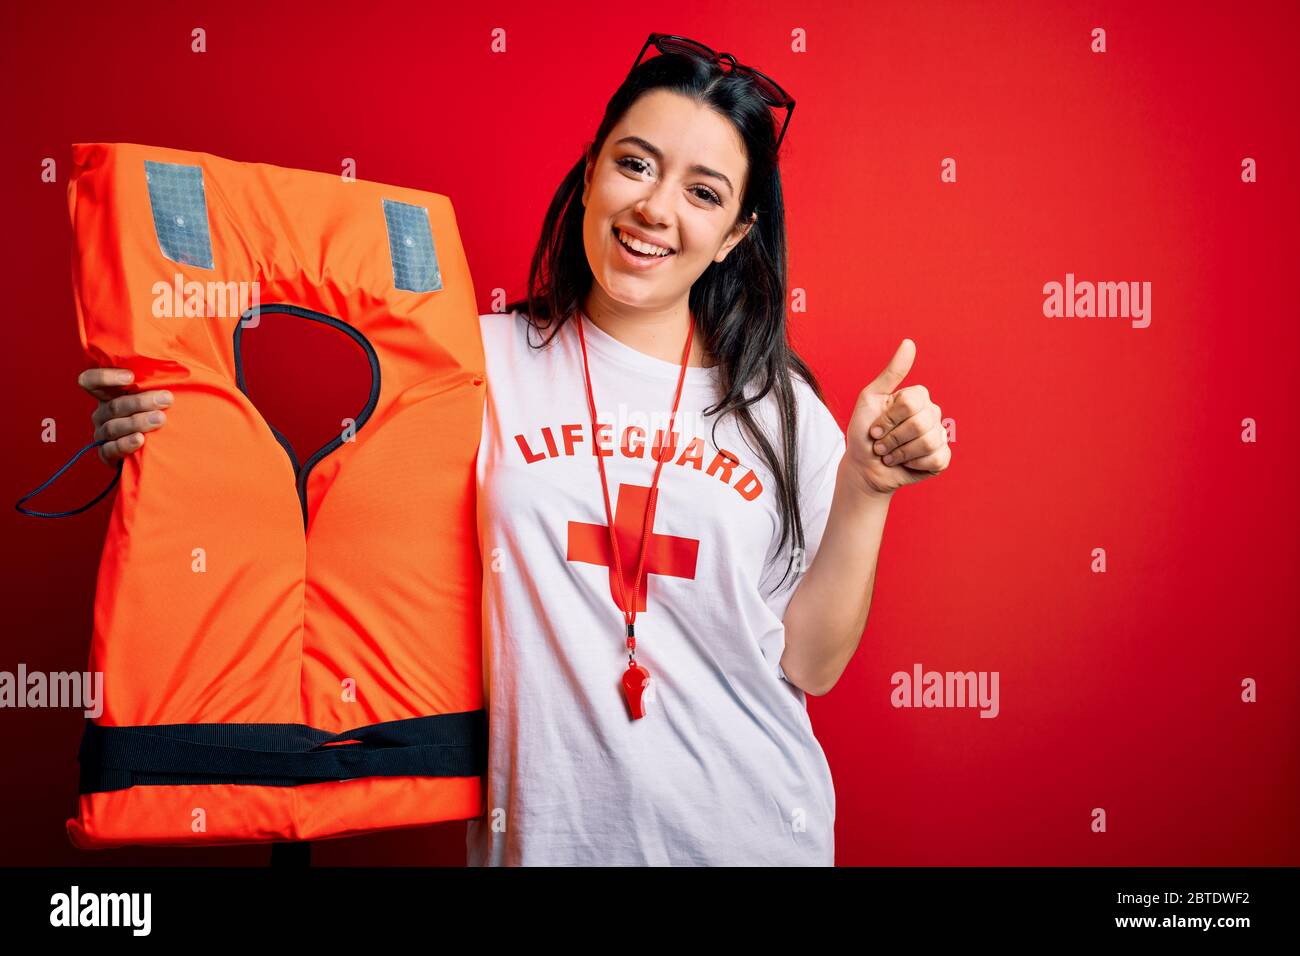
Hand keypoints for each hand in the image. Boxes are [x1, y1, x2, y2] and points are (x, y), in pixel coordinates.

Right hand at [77, 368, 172, 467]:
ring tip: (160, 419)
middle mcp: (102, 413)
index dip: (105, 377)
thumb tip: (179, 367)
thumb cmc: (157, 414)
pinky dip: (126, 444)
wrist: (156, 450)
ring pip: (114, 427)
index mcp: (108, 395)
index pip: (90, 381)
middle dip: (142, 402)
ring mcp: (102, 434)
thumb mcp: (153, 398)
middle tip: (166, 399)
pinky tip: (140, 439)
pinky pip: (111, 449)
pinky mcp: (106, 454)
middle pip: (114, 406)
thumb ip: (155, 385)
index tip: (131, 376)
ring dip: (139, 422)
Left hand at [843, 339, 950, 497]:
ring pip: (929, 443)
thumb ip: (891, 373)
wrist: (864, 467)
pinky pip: (937, 459)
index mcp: (917, 397)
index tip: (875, 427)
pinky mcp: (941, 457)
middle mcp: (931, 413)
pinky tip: (906, 463)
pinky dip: (915, 464)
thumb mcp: (870, 399)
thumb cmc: (864, 433)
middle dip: (892, 439)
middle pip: (920, 424)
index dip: (888, 419)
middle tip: (881, 444)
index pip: (911, 402)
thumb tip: (909, 342)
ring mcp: (939, 435)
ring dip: (900, 453)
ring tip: (890, 454)